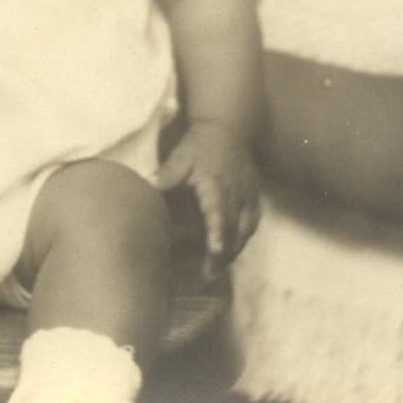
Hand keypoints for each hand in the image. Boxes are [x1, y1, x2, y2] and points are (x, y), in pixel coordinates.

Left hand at [156, 120, 259, 277]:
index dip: (218, 231)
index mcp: (216, 184)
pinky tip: (233, 249)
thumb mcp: (182, 155)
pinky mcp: (254, 195)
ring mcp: (248, 195)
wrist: (228, 126)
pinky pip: (253, 222)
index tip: (216, 249)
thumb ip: (168, 174)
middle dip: (223, 253)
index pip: (218, 212)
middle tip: (209, 276)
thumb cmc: (201, 143)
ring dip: (234, 250)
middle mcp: (236, 192)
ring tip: (218, 270)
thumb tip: (148, 185)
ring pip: (245, 229)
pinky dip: (244, 238)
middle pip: (233, 228)